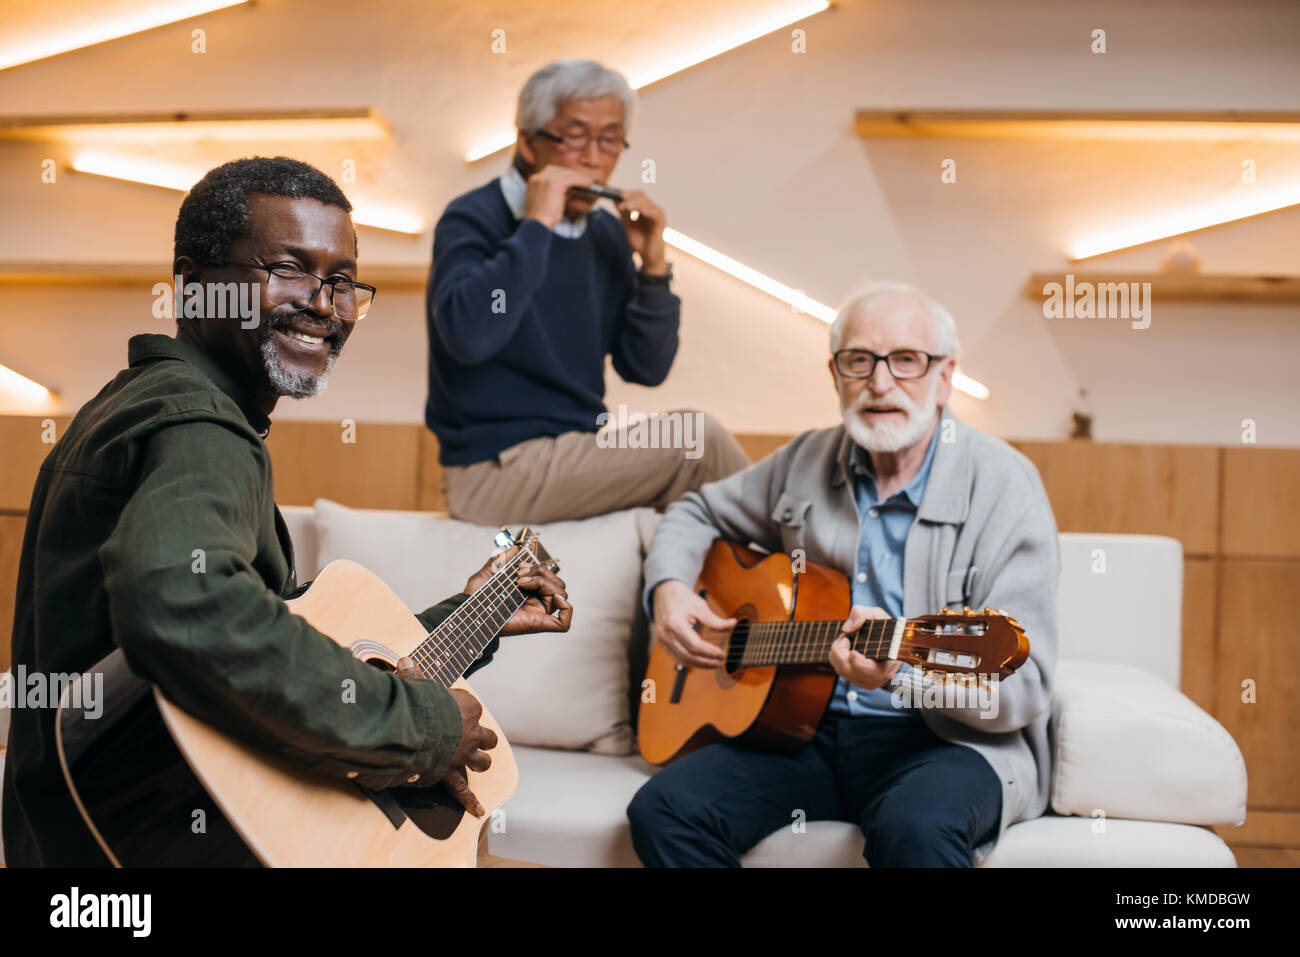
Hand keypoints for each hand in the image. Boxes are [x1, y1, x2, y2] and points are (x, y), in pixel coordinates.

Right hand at [399, 658, 499, 818]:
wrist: (418, 728)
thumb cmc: (419, 703)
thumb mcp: (417, 686)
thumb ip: (413, 676)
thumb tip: (404, 660)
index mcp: (467, 708)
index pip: (473, 707)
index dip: (462, 709)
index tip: (449, 708)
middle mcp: (472, 732)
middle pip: (488, 737)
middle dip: (483, 739)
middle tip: (474, 739)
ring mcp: (465, 754)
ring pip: (483, 761)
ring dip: (480, 762)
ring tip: (477, 764)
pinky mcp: (453, 771)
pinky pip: (463, 789)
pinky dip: (471, 800)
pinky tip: (479, 809)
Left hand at [463, 546, 573, 635]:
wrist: (468, 610)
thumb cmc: (475, 597)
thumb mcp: (488, 572)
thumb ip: (502, 559)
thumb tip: (515, 548)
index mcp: (528, 591)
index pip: (548, 576)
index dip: (538, 567)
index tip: (518, 567)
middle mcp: (535, 601)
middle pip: (557, 582)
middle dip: (541, 571)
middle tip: (519, 575)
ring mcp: (539, 613)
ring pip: (561, 593)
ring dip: (545, 582)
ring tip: (521, 584)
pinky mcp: (539, 624)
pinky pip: (564, 623)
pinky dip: (566, 608)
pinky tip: (552, 597)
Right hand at [524, 164, 595, 228]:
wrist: (536, 224)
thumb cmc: (542, 219)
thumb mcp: (547, 202)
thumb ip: (556, 193)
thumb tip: (570, 190)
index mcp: (534, 181)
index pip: (551, 171)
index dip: (563, 174)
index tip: (573, 178)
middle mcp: (538, 177)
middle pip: (559, 170)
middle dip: (572, 174)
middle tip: (583, 180)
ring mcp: (546, 179)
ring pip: (567, 174)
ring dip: (579, 177)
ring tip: (589, 182)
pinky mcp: (555, 183)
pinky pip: (572, 178)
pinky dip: (581, 181)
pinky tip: (588, 184)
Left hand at [615, 189, 667, 269]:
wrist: (648, 257)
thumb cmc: (640, 241)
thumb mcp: (628, 224)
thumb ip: (623, 213)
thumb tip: (615, 200)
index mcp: (645, 208)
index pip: (638, 195)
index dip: (628, 193)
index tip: (616, 194)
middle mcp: (653, 209)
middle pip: (643, 197)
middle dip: (630, 198)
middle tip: (620, 199)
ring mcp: (658, 216)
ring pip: (648, 204)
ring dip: (636, 204)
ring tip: (626, 207)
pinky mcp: (661, 224)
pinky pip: (656, 214)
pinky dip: (649, 211)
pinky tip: (642, 211)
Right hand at [650, 579, 734, 669]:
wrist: (664, 594)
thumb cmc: (682, 599)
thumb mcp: (700, 607)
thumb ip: (716, 620)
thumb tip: (733, 624)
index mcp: (675, 624)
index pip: (695, 646)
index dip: (710, 652)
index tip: (722, 654)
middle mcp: (666, 634)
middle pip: (688, 656)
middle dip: (706, 662)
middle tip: (721, 661)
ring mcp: (662, 640)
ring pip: (682, 660)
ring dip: (699, 665)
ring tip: (714, 663)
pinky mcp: (662, 644)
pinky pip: (677, 658)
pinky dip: (691, 662)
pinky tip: (702, 661)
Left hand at [828, 605, 901, 689]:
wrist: (885, 637)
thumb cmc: (882, 626)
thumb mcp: (876, 614)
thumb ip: (861, 615)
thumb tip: (846, 629)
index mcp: (891, 663)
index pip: (875, 673)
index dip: (860, 665)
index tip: (853, 652)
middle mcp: (879, 677)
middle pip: (853, 672)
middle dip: (841, 654)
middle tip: (844, 639)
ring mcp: (867, 681)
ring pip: (843, 672)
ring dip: (838, 653)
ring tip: (845, 639)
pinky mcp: (857, 679)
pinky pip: (840, 670)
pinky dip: (836, 657)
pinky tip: (843, 646)